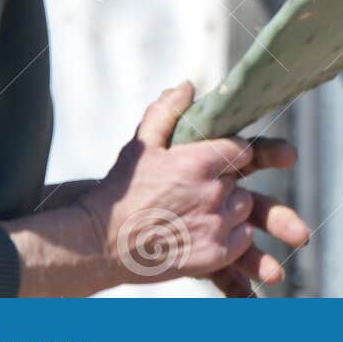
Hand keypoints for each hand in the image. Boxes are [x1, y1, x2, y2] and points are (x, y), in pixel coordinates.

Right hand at [75, 82, 311, 290]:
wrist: (100, 244)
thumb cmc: (120, 191)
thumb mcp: (141, 145)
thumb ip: (166, 112)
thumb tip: (187, 86)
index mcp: (199, 161)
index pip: (242, 150)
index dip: (229, 156)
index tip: (213, 164)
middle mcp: (212, 192)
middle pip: (239, 181)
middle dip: (223, 185)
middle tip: (192, 193)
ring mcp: (215, 225)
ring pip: (242, 209)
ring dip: (227, 210)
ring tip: (194, 214)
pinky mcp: (214, 254)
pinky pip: (241, 238)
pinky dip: (229, 237)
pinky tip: (201, 233)